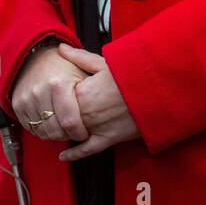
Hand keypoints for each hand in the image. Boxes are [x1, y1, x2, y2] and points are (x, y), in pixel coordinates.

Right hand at [10, 45, 90, 142]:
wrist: (36, 57)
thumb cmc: (64, 67)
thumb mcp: (82, 69)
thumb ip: (94, 81)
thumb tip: (112, 91)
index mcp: (58, 83)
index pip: (70, 121)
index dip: (80, 132)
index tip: (86, 133)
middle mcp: (39, 91)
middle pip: (56, 130)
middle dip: (69, 136)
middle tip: (77, 132)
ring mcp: (26, 99)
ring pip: (43, 132)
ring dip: (56, 135)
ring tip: (65, 128)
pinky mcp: (17, 105)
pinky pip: (32, 128)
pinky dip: (43, 131)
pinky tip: (52, 124)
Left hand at [54, 42, 140, 161]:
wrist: (157, 91)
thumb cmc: (132, 74)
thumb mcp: (104, 63)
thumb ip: (80, 58)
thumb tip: (61, 48)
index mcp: (82, 93)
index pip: (57, 100)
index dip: (53, 99)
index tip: (50, 98)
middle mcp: (85, 113)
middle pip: (61, 119)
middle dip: (54, 118)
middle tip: (47, 116)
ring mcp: (96, 128)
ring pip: (71, 134)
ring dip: (62, 133)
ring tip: (52, 132)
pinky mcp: (109, 139)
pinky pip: (87, 150)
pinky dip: (74, 154)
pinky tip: (63, 156)